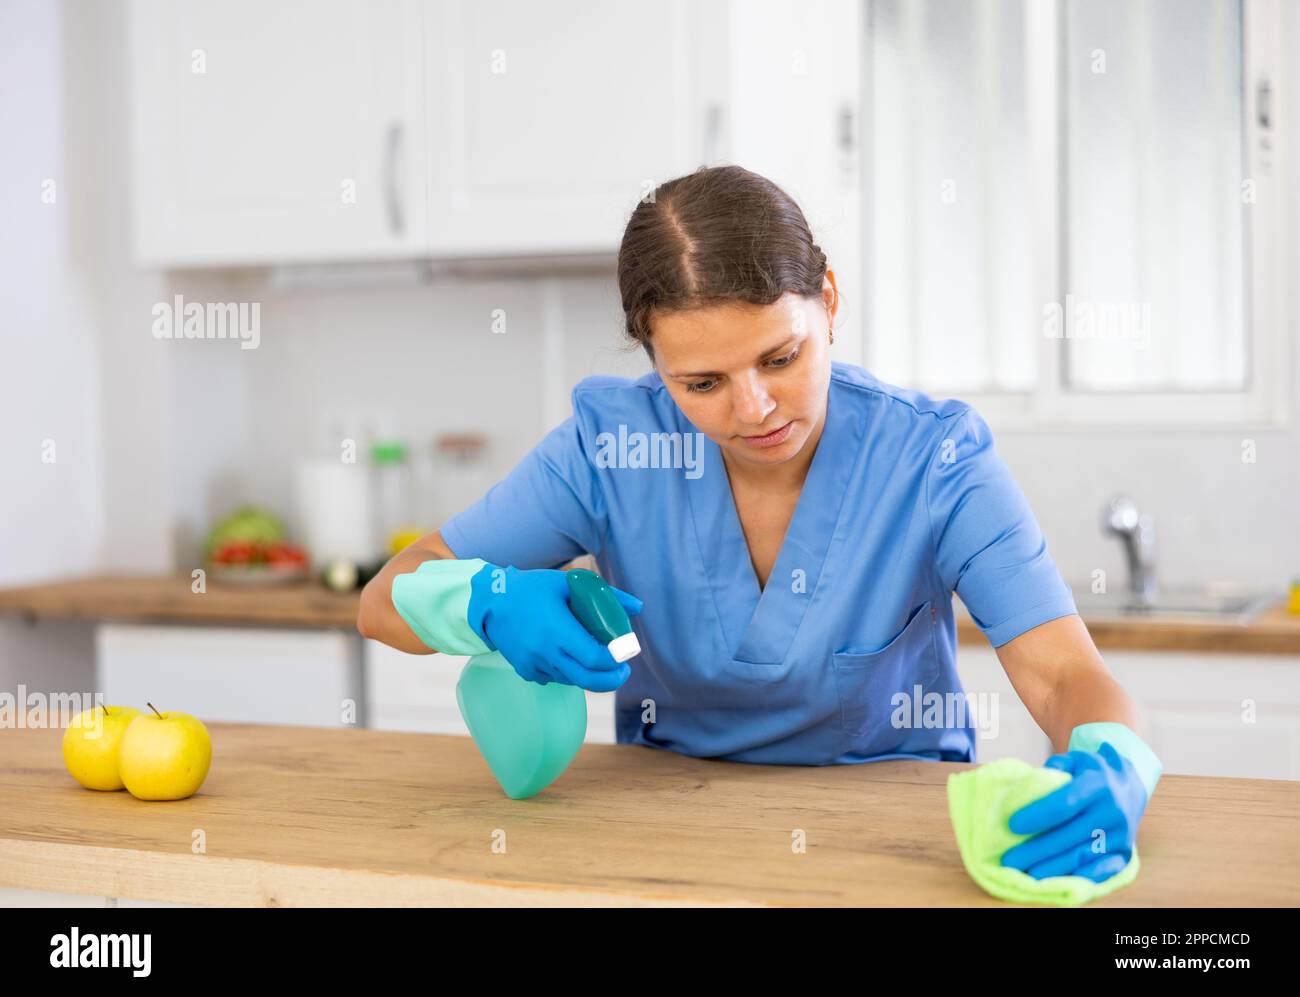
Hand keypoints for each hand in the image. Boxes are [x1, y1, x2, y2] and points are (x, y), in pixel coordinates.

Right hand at [468, 564, 642, 691]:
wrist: (491, 602)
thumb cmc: (532, 588)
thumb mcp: (569, 583)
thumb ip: (607, 596)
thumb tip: (639, 607)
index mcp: (558, 630)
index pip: (595, 658)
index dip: (615, 661)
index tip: (626, 654)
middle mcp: (546, 652)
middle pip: (588, 679)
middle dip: (612, 679)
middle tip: (622, 670)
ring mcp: (535, 665)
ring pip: (573, 680)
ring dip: (590, 674)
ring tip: (597, 657)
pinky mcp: (527, 671)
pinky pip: (556, 678)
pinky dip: (569, 671)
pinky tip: (570, 655)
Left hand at [1000, 742, 1148, 881]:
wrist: (1130, 786)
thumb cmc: (1092, 773)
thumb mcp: (1076, 759)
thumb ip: (1054, 768)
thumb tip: (1029, 785)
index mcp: (1098, 785)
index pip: (1064, 804)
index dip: (1038, 816)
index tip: (1012, 825)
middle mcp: (1112, 811)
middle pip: (1069, 835)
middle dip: (1037, 850)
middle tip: (1010, 860)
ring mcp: (1121, 835)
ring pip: (1082, 855)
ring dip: (1053, 867)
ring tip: (1028, 874)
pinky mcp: (1125, 854)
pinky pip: (1102, 870)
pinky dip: (1080, 877)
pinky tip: (1059, 883)